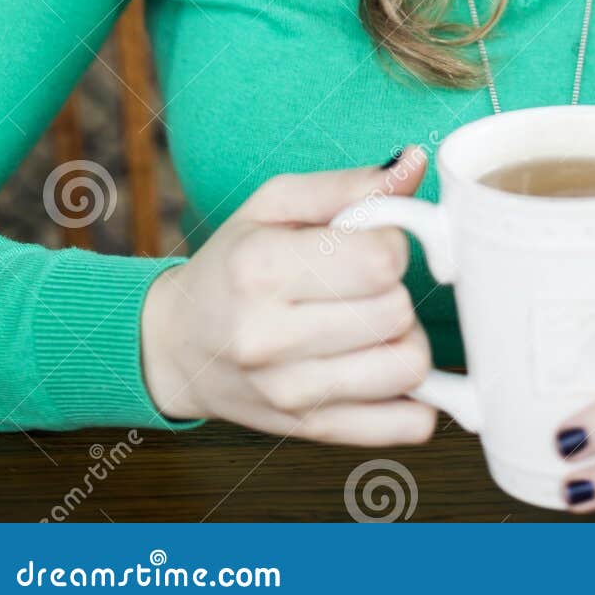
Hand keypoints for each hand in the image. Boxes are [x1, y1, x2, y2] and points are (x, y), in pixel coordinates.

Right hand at [140, 148, 437, 445]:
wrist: (178, 344)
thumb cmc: (234, 263)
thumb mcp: (275, 203)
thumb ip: (349, 185)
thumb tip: (414, 162)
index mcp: (261, 268)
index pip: (381, 258)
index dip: (392, 242)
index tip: (370, 243)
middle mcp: (269, 337)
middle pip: (397, 312)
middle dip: (395, 289)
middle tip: (365, 285)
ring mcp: (290, 394)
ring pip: (408, 367)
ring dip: (405, 340)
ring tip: (373, 324)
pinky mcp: (311, 431)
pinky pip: (405, 425)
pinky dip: (416, 398)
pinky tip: (385, 368)